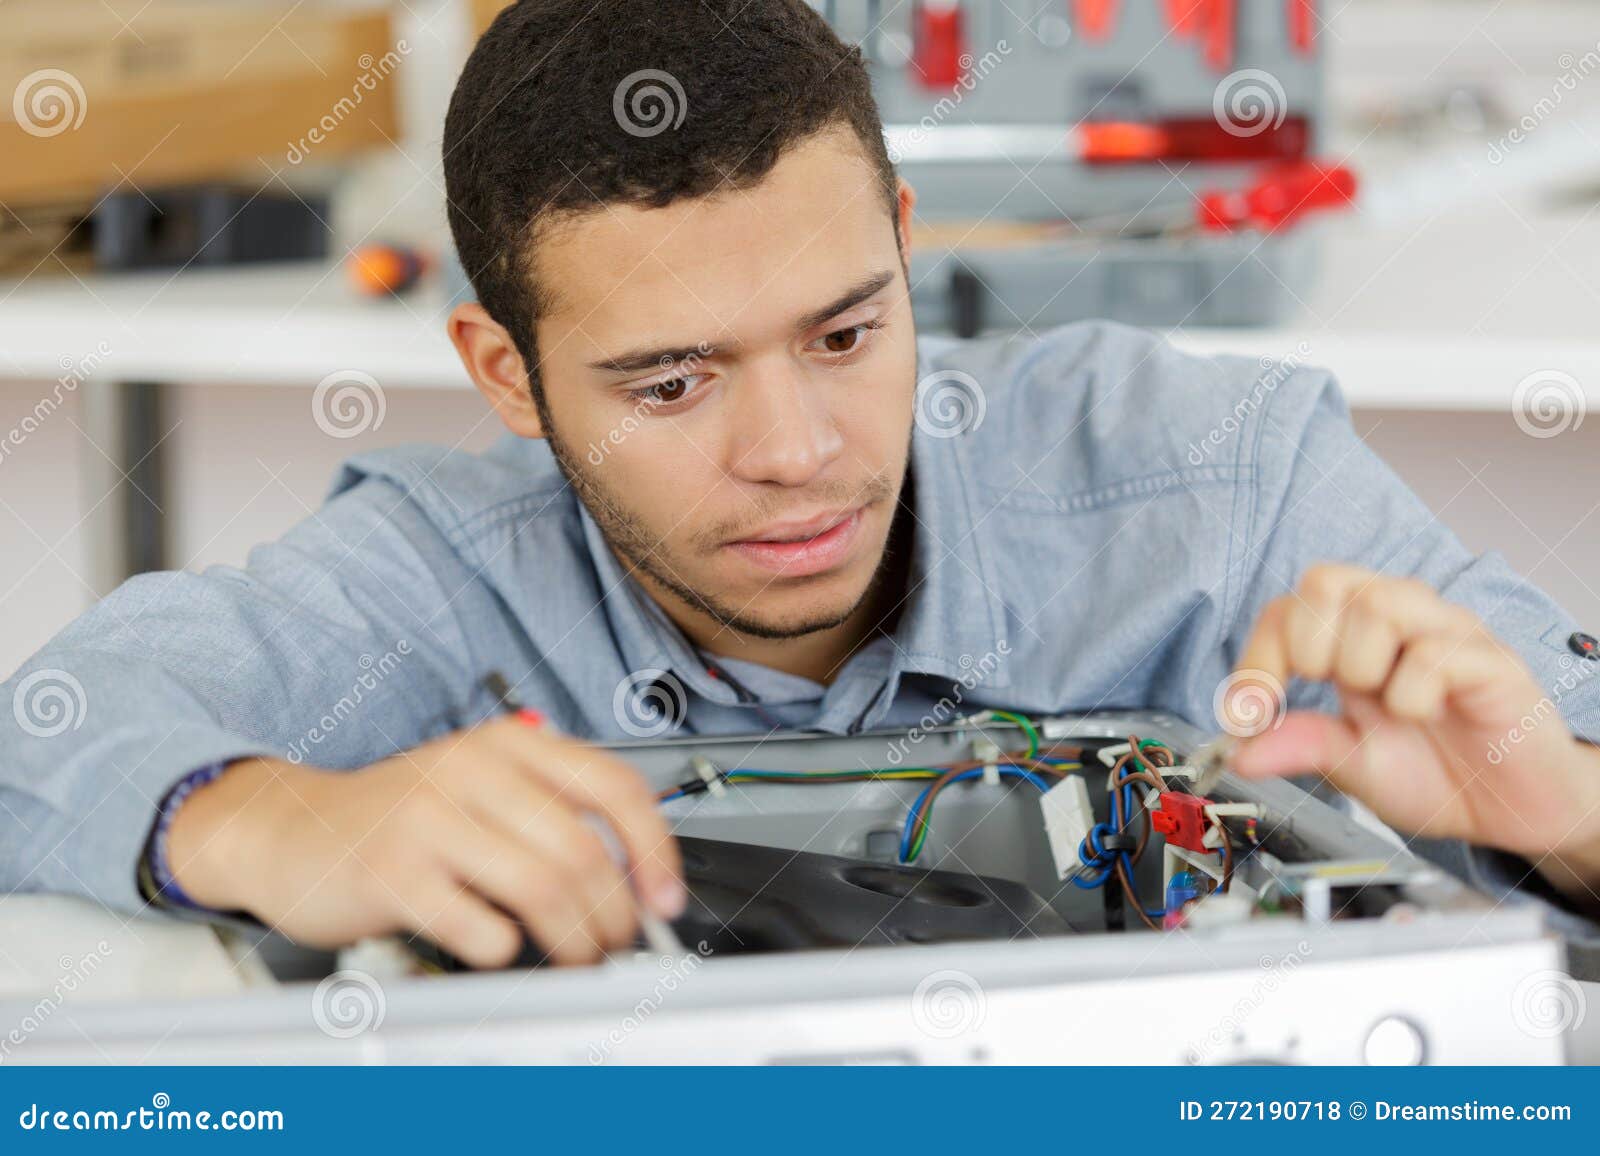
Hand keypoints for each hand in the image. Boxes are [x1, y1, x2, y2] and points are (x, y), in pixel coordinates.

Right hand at [164, 715, 684, 967]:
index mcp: (510, 742)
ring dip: (575, 939)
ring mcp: (429, 819)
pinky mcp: (393, 873)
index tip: (666, 897)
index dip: (656, 851)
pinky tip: (500, 947)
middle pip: (584, 850)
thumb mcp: (482, 786)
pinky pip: (481, 927)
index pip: (615, 787)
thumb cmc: (400, 816)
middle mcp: (472, 769)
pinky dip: (505, 949)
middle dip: (615, 913)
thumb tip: (637, 877)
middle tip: (615, 942)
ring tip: (576, 956)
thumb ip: (554, 814)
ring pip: (543, 887)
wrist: (292, 828)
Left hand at [1226, 563, 1599, 911]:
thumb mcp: (1351, 765)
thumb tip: (1235, 750)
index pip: (1288, 608)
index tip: (1249, 713)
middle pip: (1324, 581)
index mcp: (1354, 639)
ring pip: (1378, 603)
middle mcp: (1399, 621)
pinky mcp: (1491, 662)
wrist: (1513, 813)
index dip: (1258, 657)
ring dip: (1362, 667)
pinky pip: (1434, 653)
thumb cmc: (1438, 774)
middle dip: (1308, 649)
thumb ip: (1299, 746)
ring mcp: (1446, 634)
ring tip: (1389, 708)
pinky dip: (1412, 695)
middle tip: (1336, 697)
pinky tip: (1427, 717)